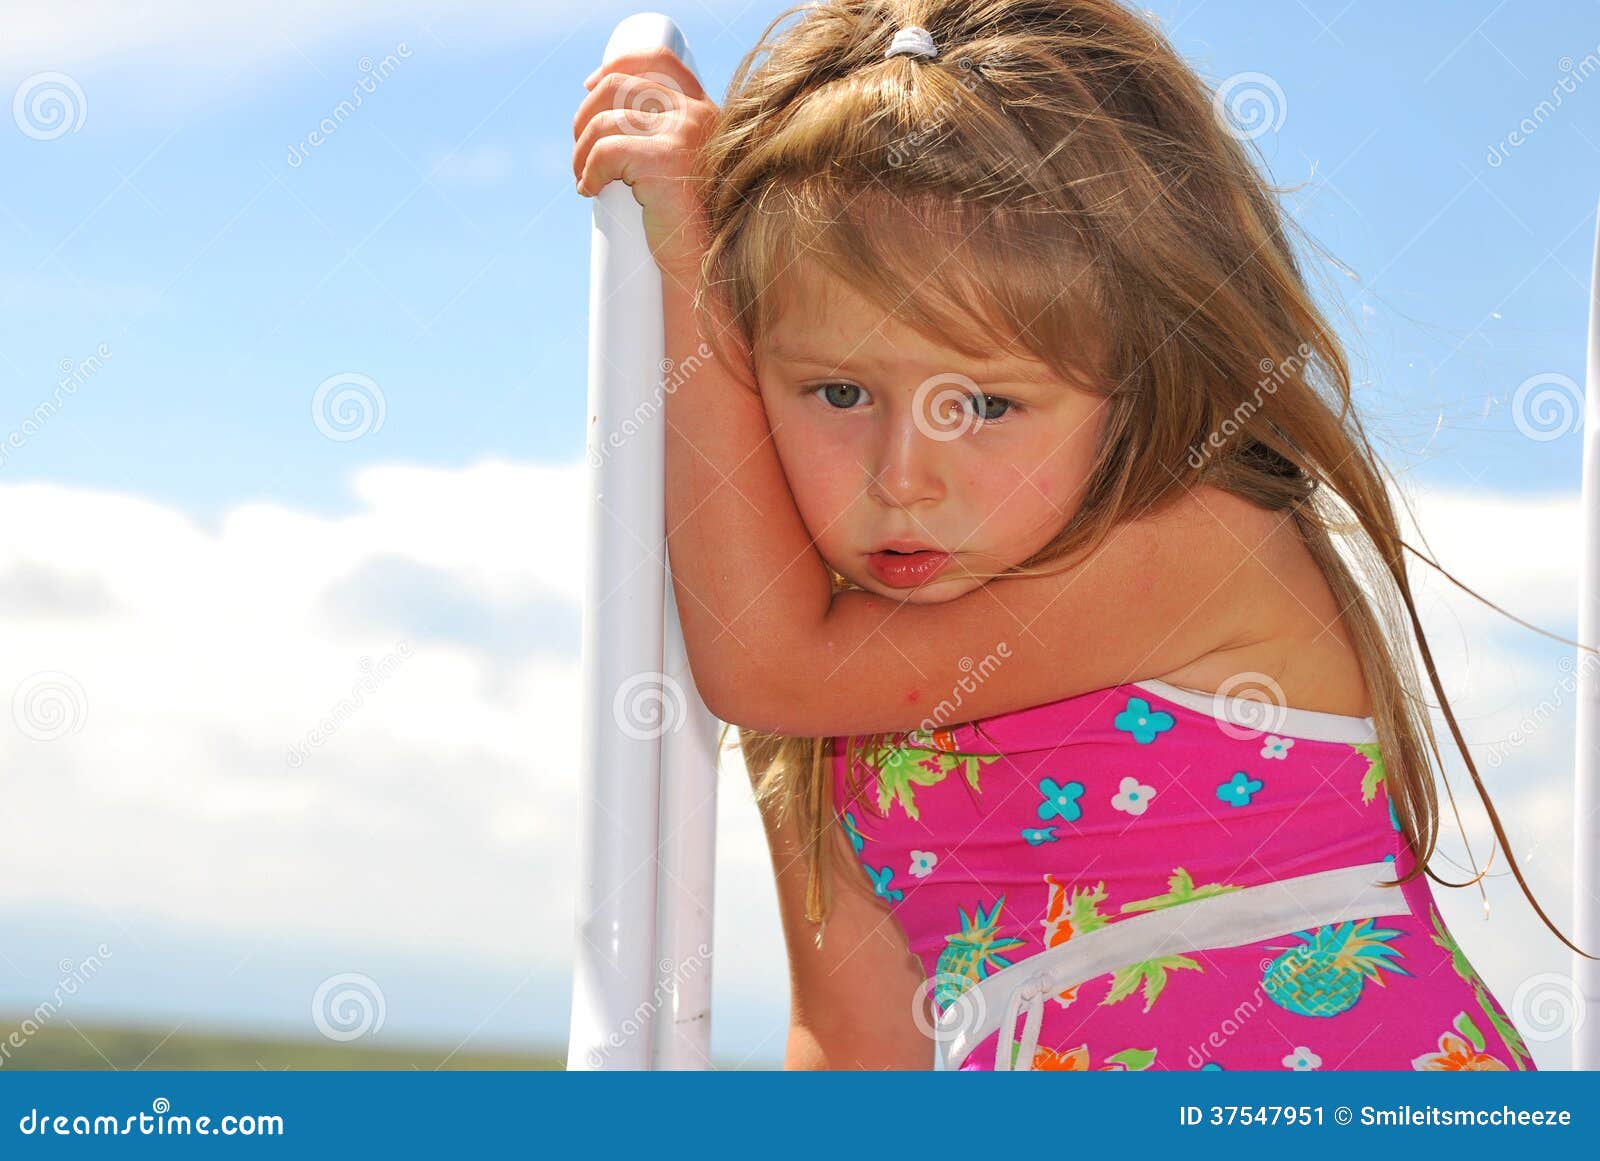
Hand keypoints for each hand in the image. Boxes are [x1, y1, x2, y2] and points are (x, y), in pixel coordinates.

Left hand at [572, 46, 718, 280]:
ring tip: (582, 180)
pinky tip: (589, 191)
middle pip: (620, 85)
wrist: (711, 268)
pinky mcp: (664, 160)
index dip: (617, 66)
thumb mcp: (683, 173)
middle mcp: (697, 116)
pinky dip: (587, 172)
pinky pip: (604, 151)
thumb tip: (606, 124)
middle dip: (585, 115)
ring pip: (605, 121)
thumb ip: (663, 142)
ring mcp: (682, 135)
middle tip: (579, 153)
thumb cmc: (693, 232)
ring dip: (580, 152)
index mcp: (704, 113)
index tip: (589, 86)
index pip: (660, 61)